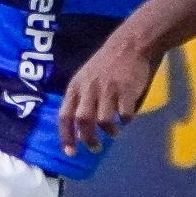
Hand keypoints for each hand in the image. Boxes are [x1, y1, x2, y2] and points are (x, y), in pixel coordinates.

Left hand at [59, 30, 160, 156]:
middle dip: (88, 139)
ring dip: (109, 131)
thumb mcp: (86, 77)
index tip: (71, 152)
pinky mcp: (126, 91)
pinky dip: (125, 121)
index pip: (65, 115)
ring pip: (104, 121)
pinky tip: (126, 118)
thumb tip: (79, 128)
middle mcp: (89, 89)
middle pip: (83, 121)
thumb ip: (81, 98)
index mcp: (76, 86)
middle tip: (95, 148)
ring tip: (114, 133)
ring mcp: (108, 90)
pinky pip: (124, 115)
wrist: (130, 44)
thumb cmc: (106, 63)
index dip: (66, 136)